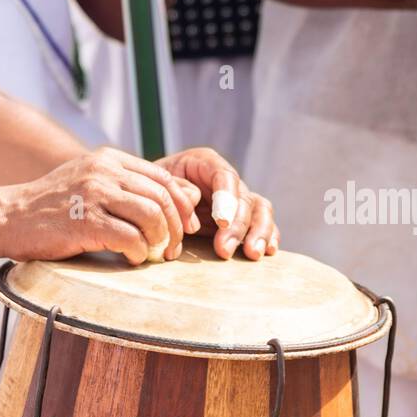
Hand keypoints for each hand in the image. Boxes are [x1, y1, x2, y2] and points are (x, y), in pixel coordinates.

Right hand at [0, 147, 198, 265]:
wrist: (7, 217)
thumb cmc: (53, 206)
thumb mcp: (91, 183)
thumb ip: (129, 186)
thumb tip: (182, 199)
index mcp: (109, 159)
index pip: (164, 178)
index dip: (182, 204)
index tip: (186, 226)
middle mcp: (104, 172)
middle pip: (163, 197)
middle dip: (176, 227)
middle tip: (173, 249)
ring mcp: (94, 195)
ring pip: (152, 216)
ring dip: (160, 240)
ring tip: (154, 254)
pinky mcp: (85, 222)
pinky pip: (130, 238)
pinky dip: (139, 252)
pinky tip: (132, 258)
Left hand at [155, 147, 278, 260]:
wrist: (149, 206)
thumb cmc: (150, 192)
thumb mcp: (156, 185)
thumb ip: (175, 188)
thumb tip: (196, 197)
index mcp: (205, 163)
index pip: (224, 176)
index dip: (227, 199)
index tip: (220, 222)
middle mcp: (225, 179)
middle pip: (243, 198)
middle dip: (237, 226)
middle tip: (223, 250)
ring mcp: (236, 200)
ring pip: (260, 210)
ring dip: (259, 232)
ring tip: (252, 254)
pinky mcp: (242, 220)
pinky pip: (262, 224)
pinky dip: (268, 236)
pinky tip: (267, 251)